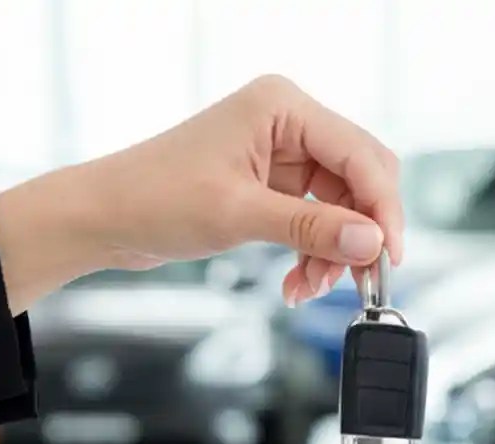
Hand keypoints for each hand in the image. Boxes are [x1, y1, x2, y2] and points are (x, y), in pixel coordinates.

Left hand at [0, 74, 401, 313]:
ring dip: (334, 252)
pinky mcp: (271, 183)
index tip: (390, 257)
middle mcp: (287, 122)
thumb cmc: (153, 197)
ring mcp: (280, 152)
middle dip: (360, 234)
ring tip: (309, 287)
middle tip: (362, 280)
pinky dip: (313, 253)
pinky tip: (297, 282)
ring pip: (341, 206)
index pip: (359, 154)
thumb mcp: (239, 216)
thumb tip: (372, 242)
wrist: (104, 217)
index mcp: (281, 106)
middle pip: (359, 179)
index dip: (383, 208)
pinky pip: (316, 219)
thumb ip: (312, 229)